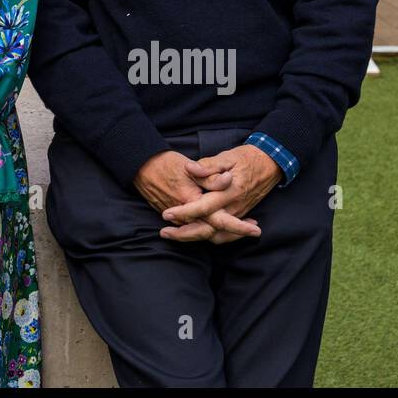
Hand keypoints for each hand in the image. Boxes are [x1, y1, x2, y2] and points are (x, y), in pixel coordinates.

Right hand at [134, 150, 259, 244]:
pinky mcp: (176, 216)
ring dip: (225, 231)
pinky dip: (211, 227)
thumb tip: (228, 180)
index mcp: (192, 202)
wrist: (141, 167)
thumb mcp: (189, 166)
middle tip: (254, 230)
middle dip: (235, 234)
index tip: (256, 229)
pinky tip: (221, 220)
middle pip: (214, 233)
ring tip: (243, 226)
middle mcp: (186, 215)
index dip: (239, 226)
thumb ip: (210, 175)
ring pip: (205, 233)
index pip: (219, 220)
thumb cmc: (166, 164)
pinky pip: (196, 228)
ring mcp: (179, 218)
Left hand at [157, 146, 282, 242]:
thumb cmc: (246, 158)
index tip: (166, 214)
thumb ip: (208, 165)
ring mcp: (238, 214)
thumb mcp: (227, 157)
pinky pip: (225, 234)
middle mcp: (234, 208)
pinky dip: (210, 237)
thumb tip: (189, 169)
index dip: (184, 212)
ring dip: (195, 237)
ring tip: (174, 235)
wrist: (270, 164)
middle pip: (208, 229)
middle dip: (185, 234)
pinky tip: (195, 234)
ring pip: (216, 235)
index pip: (203, 207)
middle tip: (164, 232)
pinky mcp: (240, 215)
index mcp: (229, 192)